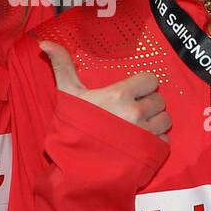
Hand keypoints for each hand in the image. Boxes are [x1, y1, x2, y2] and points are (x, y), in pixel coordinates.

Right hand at [38, 40, 170, 140]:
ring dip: (155, 122)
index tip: (131, 93)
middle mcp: (136, 113)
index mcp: (119, 95)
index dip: (142, 86)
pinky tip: (140, 143)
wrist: (76, 169)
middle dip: (148, 104)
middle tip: (132, 111)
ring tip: (138, 127)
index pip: (150, 80)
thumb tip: (44, 41)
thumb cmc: (72, 129)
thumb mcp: (68, 95)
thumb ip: (62, 66)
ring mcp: (146, 134)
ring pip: (165, 119)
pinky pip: (165, 139)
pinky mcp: (152, 153)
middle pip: (159, 100)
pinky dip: (156, 140)